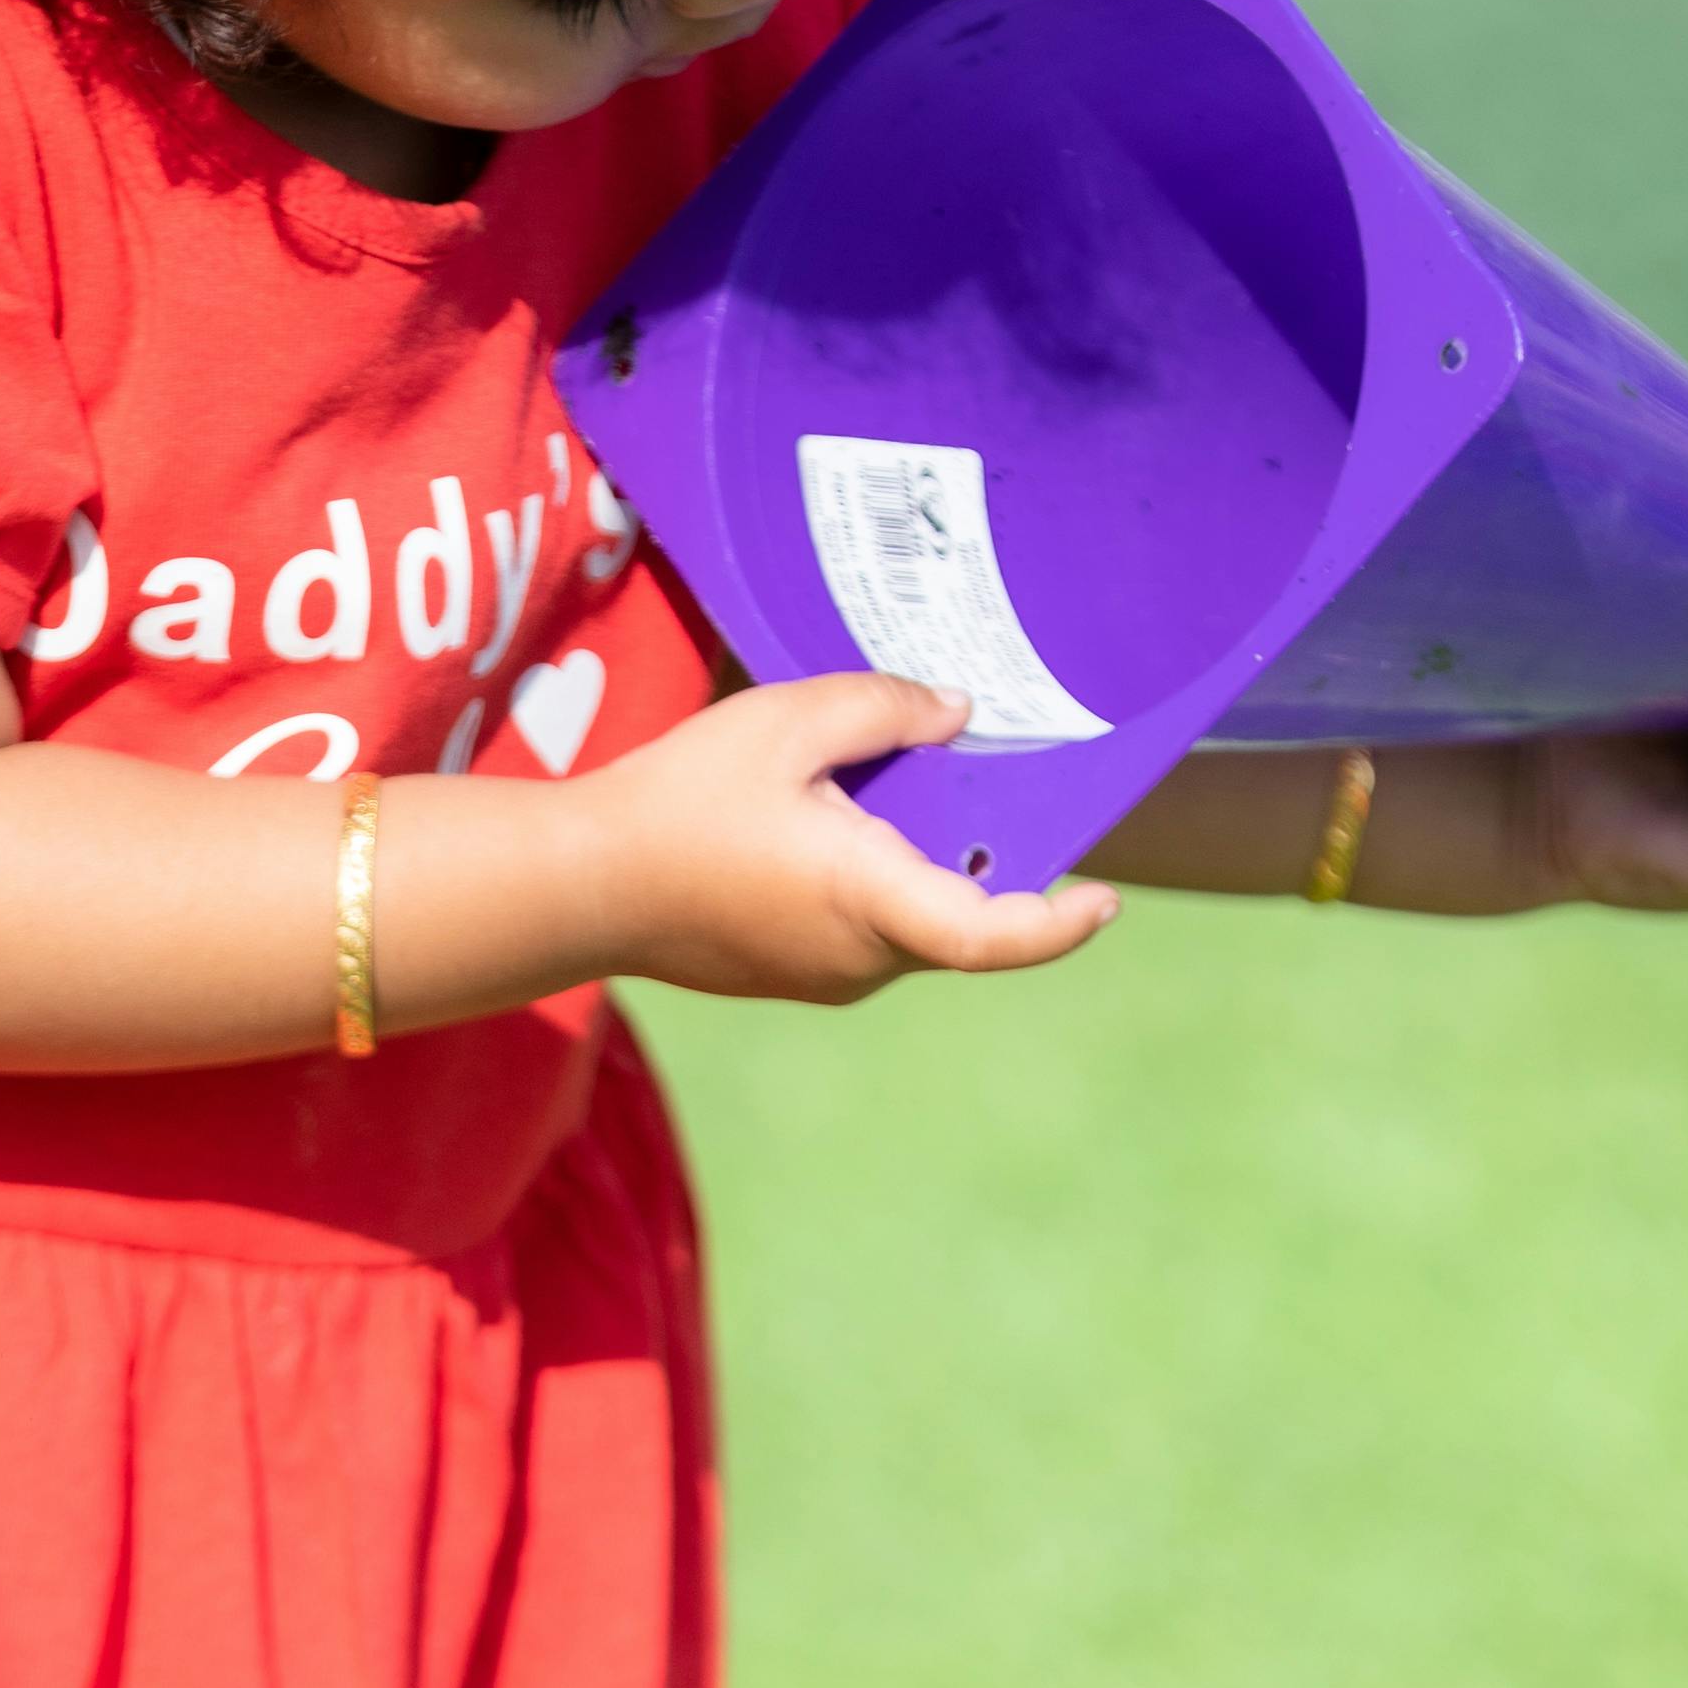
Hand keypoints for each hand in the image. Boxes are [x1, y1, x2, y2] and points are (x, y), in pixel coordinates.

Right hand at [582, 673, 1120, 1003]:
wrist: (581, 885)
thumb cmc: (679, 802)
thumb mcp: (786, 722)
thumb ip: (885, 708)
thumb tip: (956, 715)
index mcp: (869, 900)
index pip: (993, 935)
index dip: (1060, 924)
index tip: (1106, 897)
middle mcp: (860, 959)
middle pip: (956, 917)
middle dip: (979, 859)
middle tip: (971, 785)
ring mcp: (825, 979)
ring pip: (908, 924)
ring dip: (918, 868)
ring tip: (877, 791)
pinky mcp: (791, 979)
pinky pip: (863, 933)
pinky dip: (874, 884)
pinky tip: (828, 826)